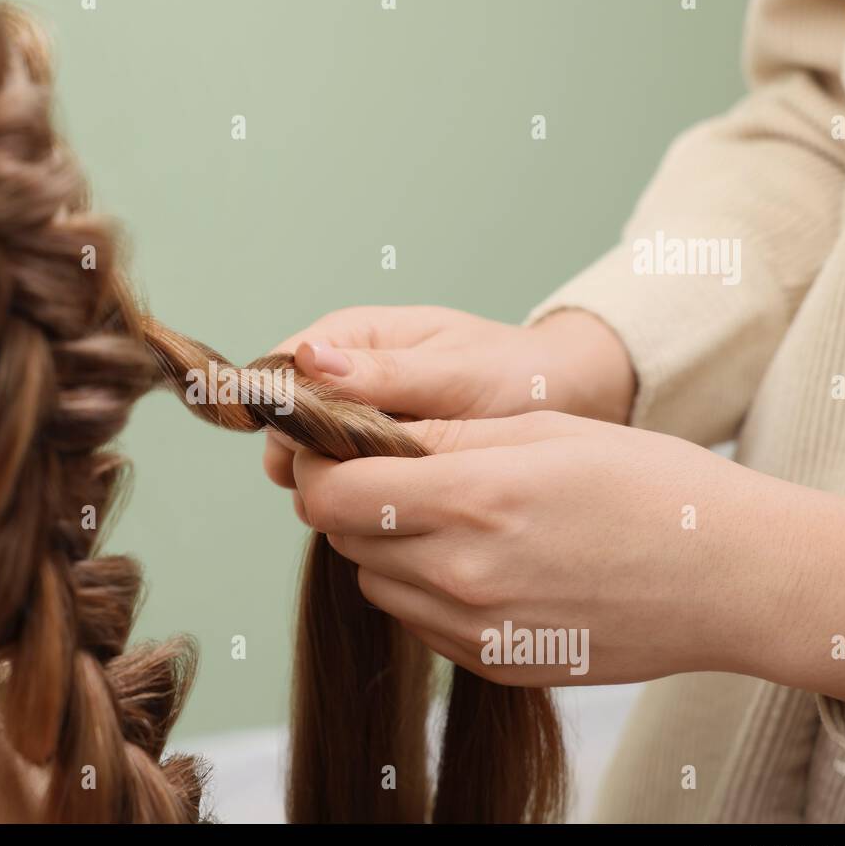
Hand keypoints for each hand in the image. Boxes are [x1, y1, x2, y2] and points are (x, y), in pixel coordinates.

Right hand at [263, 306, 635, 493]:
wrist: (564, 401)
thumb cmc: (516, 373)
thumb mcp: (456, 372)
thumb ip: (384, 372)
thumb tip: (309, 361)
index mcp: (352, 336)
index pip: (280, 374)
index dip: (281, 415)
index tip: (310, 454)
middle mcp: (341, 377)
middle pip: (285, 426)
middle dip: (311, 460)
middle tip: (365, 483)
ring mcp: (354, 421)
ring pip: (309, 463)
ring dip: (338, 484)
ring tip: (393, 495)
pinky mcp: (373, 460)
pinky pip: (344, 483)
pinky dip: (362, 498)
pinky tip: (395, 509)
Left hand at [292, 411, 844, 706]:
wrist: (732, 577)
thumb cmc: (650, 486)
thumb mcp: (544, 431)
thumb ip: (443, 437)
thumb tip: (364, 433)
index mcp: (473, 500)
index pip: (333, 494)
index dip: (319, 466)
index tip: (332, 447)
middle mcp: (463, 575)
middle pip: (346, 540)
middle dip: (352, 501)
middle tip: (392, 471)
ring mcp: (477, 630)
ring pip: (376, 583)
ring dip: (385, 547)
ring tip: (445, 515)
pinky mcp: (495, 664)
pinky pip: (419, 623)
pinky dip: (423, 588)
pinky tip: (478, 559)